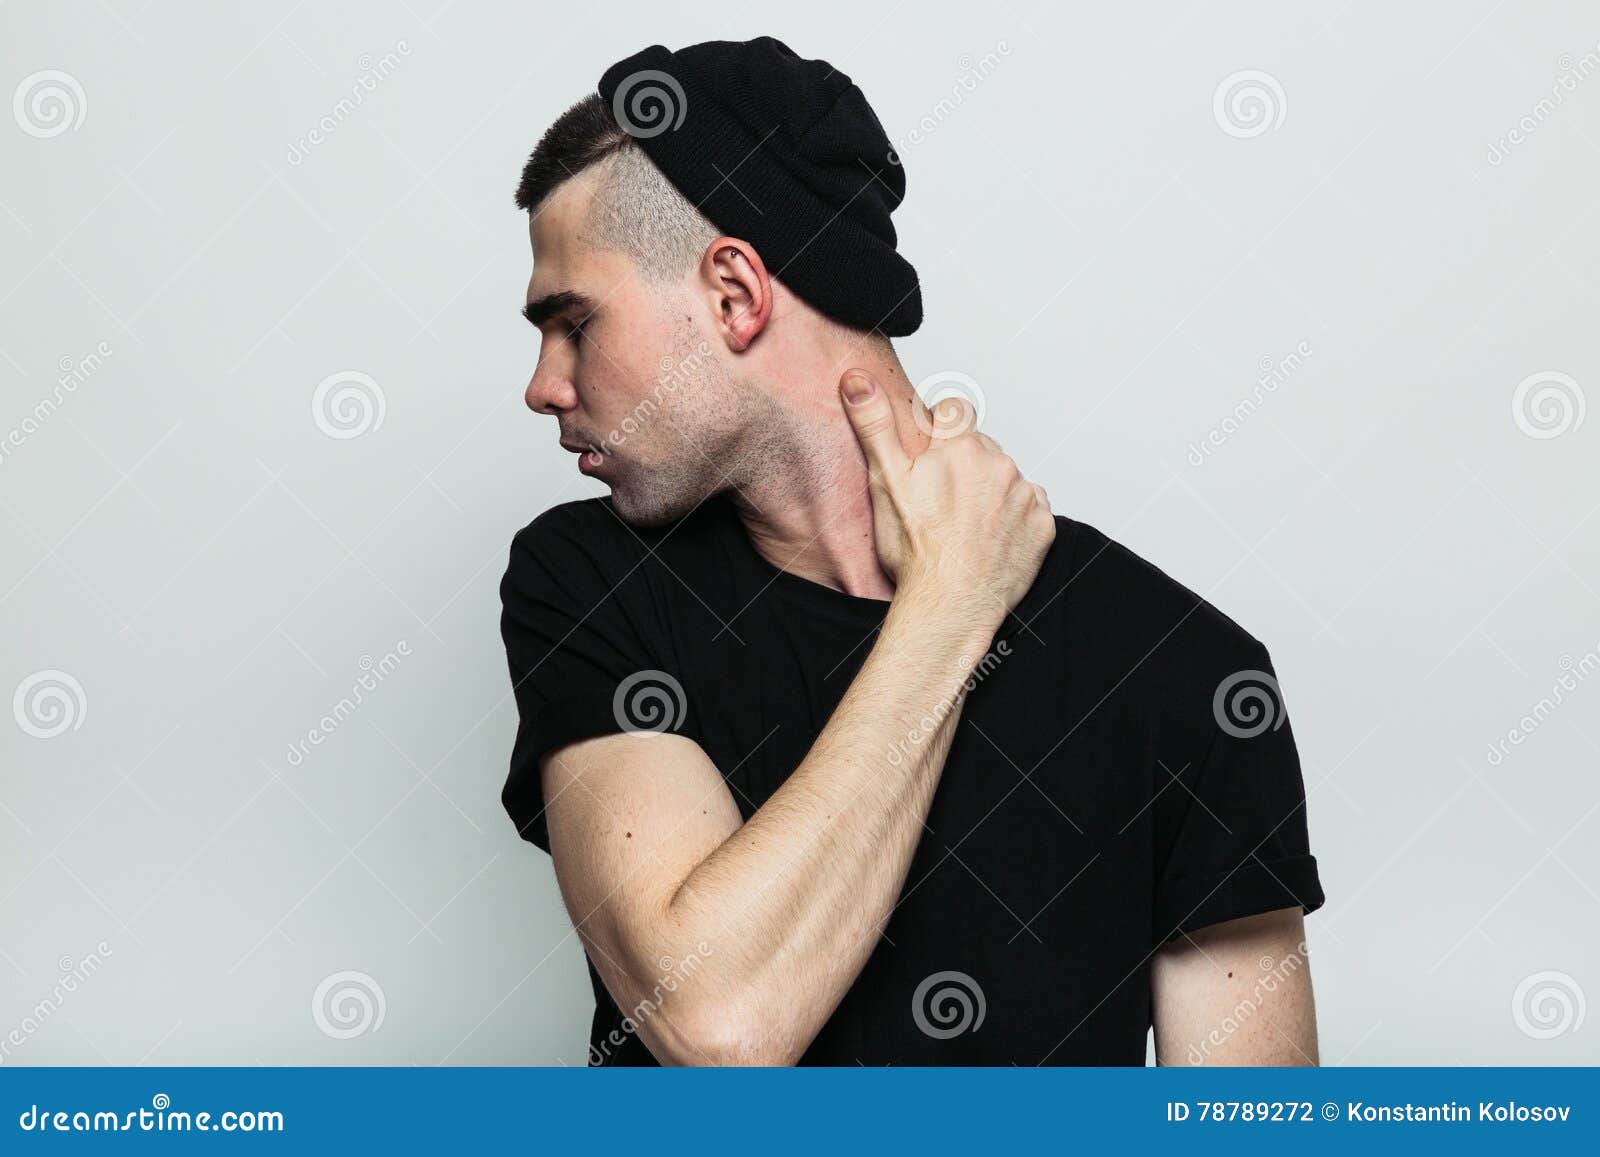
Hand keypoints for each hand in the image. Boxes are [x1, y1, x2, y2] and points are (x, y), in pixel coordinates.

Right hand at [839, 369, 1054, 625]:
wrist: (949, 606)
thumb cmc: (915, 551)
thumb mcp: (884, 480)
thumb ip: (874, 424)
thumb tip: (856, 378)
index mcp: (961, 446)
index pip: (954, 411)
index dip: (939, 431)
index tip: (929, 459)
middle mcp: (1000, 463)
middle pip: (981, 449)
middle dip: (964, 467)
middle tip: (941, 504)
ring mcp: (1025, 495)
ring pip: (1005, 480)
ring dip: (989, 494)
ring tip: (963, 528)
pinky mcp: (1042, 526)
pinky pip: (1029, 511)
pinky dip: (1013, 521)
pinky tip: (988, 541)